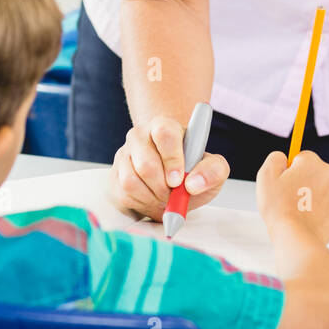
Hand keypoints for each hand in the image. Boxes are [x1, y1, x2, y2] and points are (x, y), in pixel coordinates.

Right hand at [110, 114, 228, 219]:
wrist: (174, 184)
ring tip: (164, 196)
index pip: (164, 133)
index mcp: (164, 125)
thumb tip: (193, 183)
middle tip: (173, 195)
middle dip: (162, 187)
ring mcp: (124, 154)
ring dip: (152, 197)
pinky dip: (141, 203)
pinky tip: (151, 198)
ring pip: (131, 180)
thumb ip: (214, 171)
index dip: (172, 158)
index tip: (179, 180)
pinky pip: (123, 193)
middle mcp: (140, 135)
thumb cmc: (193, 173)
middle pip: (145, 163)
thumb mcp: (214, 169)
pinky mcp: (115, 174)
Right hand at [256, 150, 328, 245]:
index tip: (285, 184)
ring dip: (314, 196)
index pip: (301, 158)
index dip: (290, 171)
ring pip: (324, 189)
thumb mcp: (266, 175)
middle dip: (304, 182)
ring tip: (300, 211)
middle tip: (290, 198)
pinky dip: (323, 211)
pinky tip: (311, 218)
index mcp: (311, 161)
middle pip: (314, 173)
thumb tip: (283, 157)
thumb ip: (275, 158)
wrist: (296, 237)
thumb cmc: (279, 207)